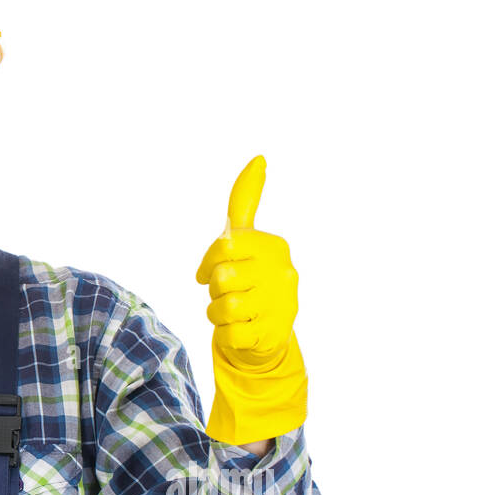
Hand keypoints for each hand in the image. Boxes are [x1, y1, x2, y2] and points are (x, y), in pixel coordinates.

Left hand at [195, 155, 298, 371]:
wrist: (266, 332)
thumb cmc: (249, 278)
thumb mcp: (245, 238)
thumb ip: (245, 200)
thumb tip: (259, 159)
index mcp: (274, 246)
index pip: (224, 246)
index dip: (209, 263)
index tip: (211, 271)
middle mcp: (284, 273)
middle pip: (221, 278)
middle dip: (215, 290)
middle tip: (229, 294)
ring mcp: (281, 305)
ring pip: (222, 307)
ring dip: (218, 313)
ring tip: (234, 312)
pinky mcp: (272, 335)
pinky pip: (228, 333)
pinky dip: (225, 334)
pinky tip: (241, 329)